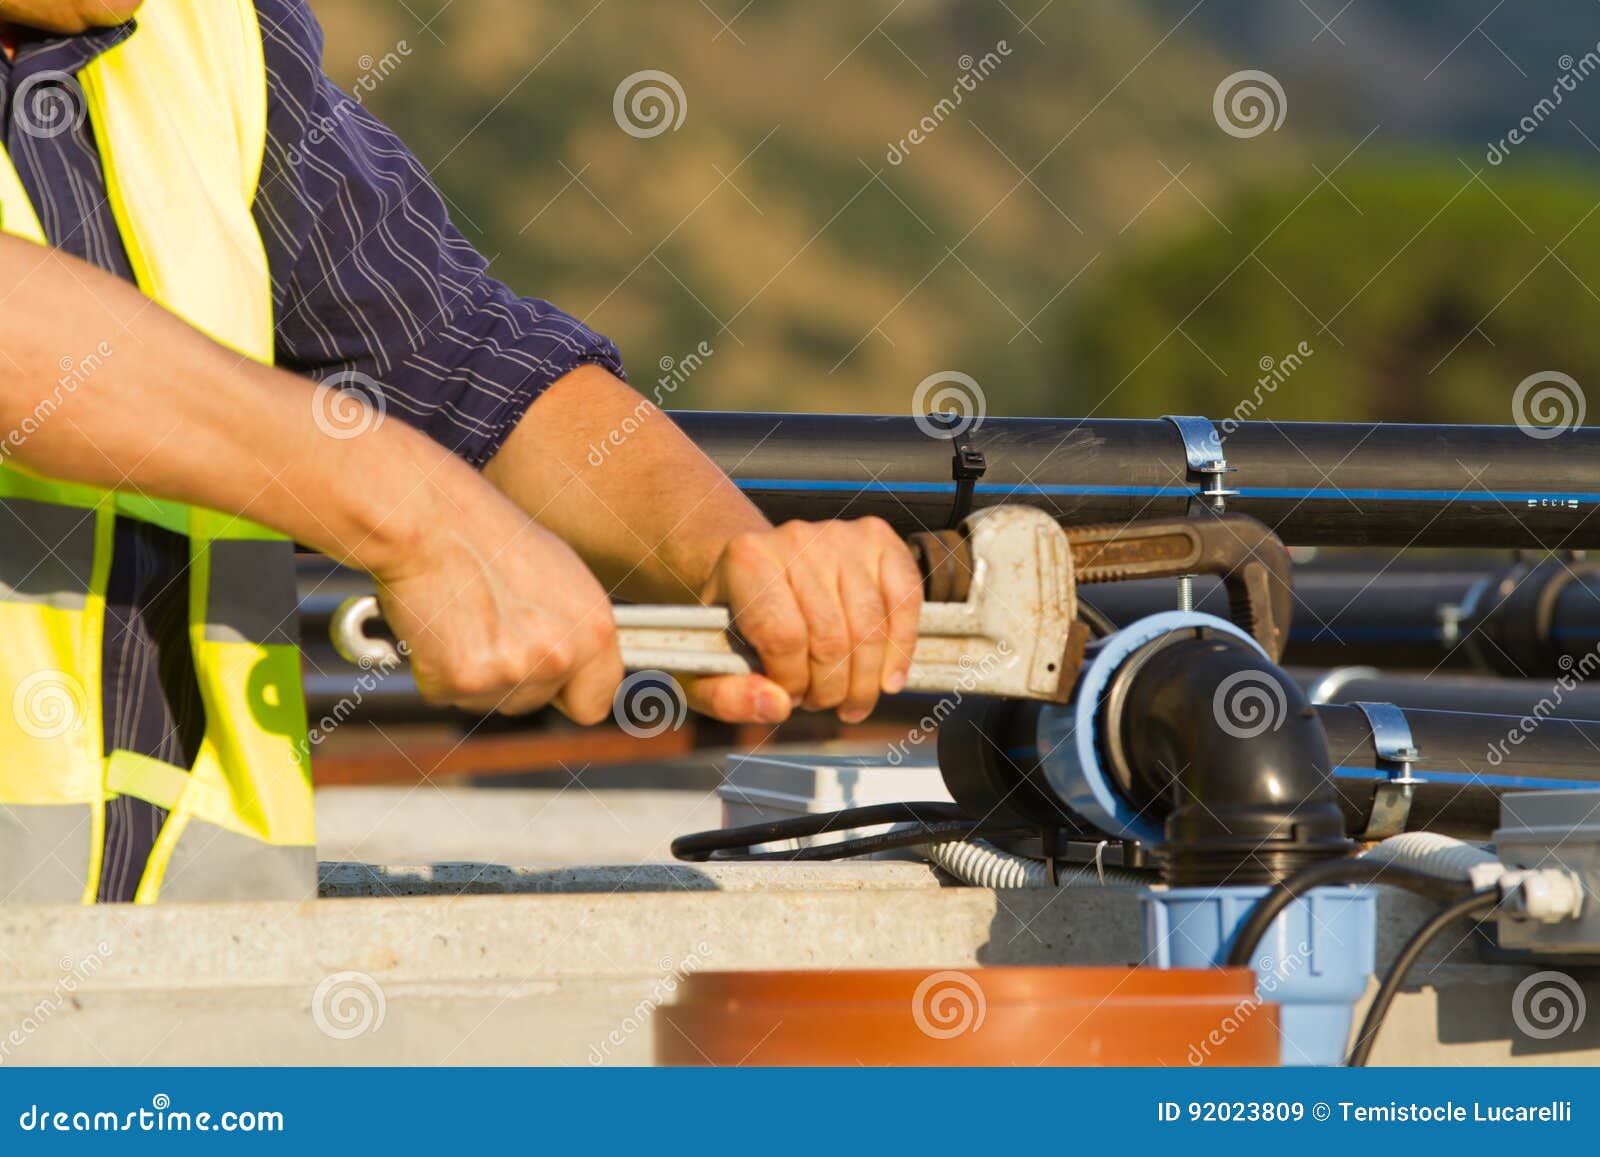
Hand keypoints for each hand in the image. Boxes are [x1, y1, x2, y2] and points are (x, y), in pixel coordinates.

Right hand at [370, 478, 623, 722]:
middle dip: (514, 676)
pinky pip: (449, 694)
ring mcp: (513, 671)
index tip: (552, 683)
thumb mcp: (561, 578)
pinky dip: (437, 669)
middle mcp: (561, 656)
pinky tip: (440, 626)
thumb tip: (577, 664)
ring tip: (466, 619)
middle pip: (537, 703)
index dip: (569, 692)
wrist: (432, 522)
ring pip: (492, 702)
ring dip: (477, 674)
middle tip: (491, 625)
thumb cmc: (491, 538)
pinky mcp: (464, 680)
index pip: (595, 701)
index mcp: (595, 629)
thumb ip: (575, 629)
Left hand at [691, 518, 922, 723]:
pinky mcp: (876, 538)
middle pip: (831, 637)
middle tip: (821, 702)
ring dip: (865, 680)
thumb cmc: (730, 623)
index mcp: (745, 560)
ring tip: (849, 698)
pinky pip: (905, 599)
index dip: (792, 682)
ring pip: (870, 627)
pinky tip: (889, 678)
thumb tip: (776, 706)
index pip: (784, 637)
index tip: (788, 696)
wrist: (755, 573)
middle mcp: (794, 537)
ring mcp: (840, 534)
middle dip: (831, 689)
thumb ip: (724, 695)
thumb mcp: (703, 666)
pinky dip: (902, 647)